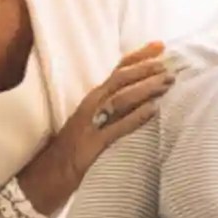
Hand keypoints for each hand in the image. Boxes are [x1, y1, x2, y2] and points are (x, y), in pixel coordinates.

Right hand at [17, 41, 176, 214]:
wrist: (49, 172)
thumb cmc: (74, 146)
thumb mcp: (93, 119)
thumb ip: (111, 106)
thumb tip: (142, 95)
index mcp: (93, 97)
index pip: (118, 70)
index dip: (139, 55)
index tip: (160, 45)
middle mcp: (92, 104)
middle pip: (120, 79)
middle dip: (145, 69)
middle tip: (168, 65)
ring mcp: (92, 123)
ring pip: (121, 99)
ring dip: (145, 88)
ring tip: (166, 83)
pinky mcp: (94, 143)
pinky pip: (118, 127)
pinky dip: (136, 117)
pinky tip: (153, 110)